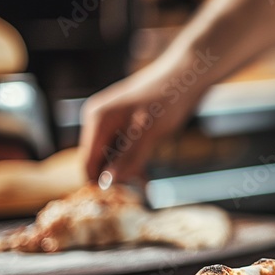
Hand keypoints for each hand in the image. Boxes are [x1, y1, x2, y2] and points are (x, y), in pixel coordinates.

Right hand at [79, 62, 197, 182]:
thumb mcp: (150, 133)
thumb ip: (129, 158)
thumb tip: (107, 182)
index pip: (87, 163)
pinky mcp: (124, 122)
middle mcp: (99, 119)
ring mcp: (111, 120)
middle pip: (97, 161)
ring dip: (126, 171)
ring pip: (111, 156)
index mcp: (98, 120)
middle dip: (115, 178)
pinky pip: (121, 148)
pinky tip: (146, 175)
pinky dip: (132, 160)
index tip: (118, 200)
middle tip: (139, 190)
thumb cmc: (169, 98)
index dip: (99, 184)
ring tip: (146, 185)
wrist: (188, 73)